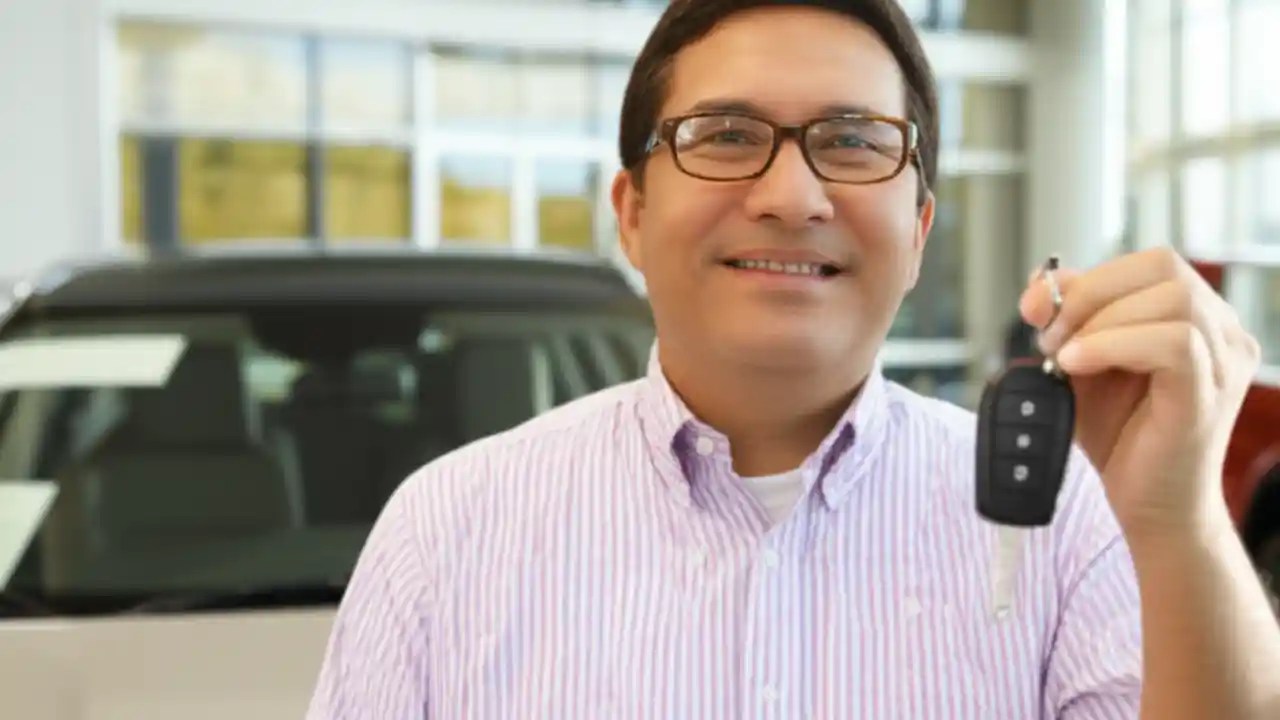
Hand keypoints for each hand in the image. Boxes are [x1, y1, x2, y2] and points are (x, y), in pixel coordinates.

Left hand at [1017, 248, 1261, 541]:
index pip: (1151, 263)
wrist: (1148, 507)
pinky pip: (1174, 342)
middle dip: (1091, 294)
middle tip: (1050, 336)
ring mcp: (1224, 362)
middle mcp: (1222, 332)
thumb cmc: (1121, 437)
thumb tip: (1042, 281)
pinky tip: (1076, 364)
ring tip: (1065, 357)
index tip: (1036, 308)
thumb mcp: (1082, 364)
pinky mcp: (1209, 394)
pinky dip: (1114, 344)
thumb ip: (1069, 319)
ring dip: (1101, 320)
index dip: (1089, 276)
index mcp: (1197, 318)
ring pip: (1173, 299)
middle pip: (1163, 267)